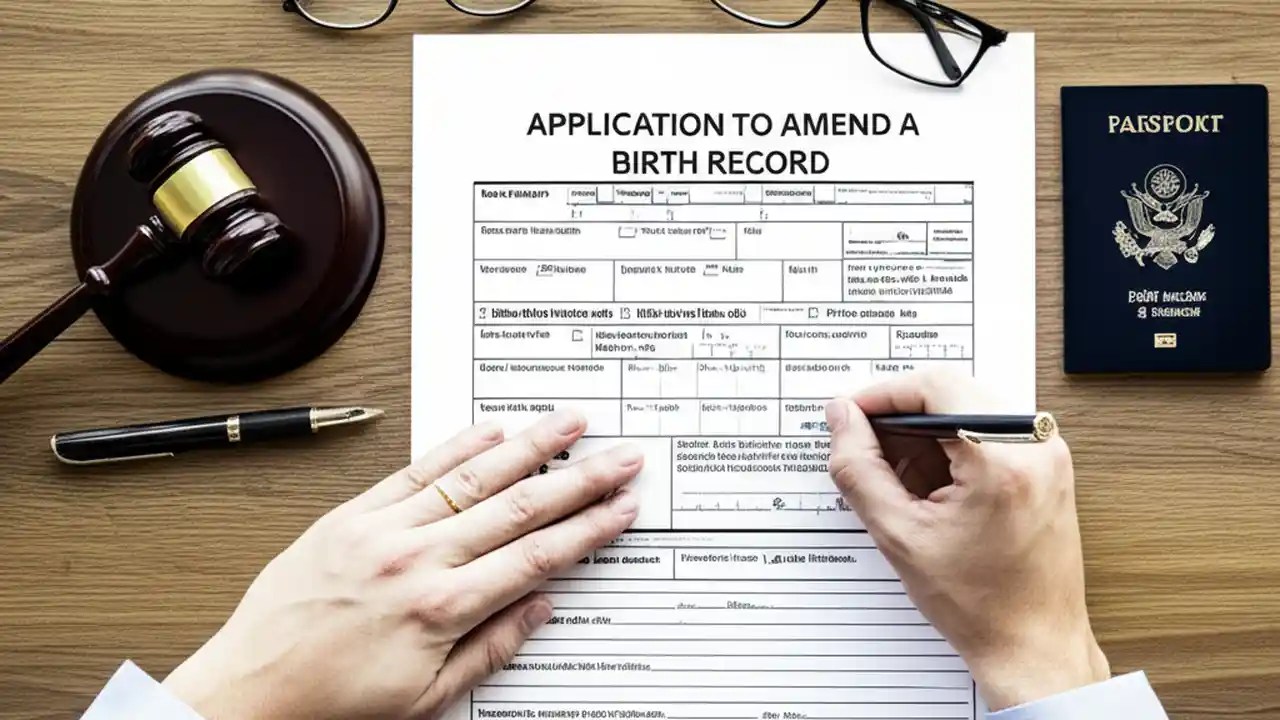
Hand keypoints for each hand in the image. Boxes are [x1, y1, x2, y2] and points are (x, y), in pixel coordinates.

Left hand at [162, 409, 641, 719]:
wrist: (252, 688)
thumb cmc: (333, 700)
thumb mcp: (427, 699)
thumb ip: (492, 649)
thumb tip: (541, 608)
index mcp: (442, 609)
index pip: (537, 557)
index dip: (588, 529)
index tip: (620, 509)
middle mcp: (418, 560)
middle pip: (520, 507)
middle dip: (580, 480)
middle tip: (620, 458)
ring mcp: (384, 530)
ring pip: (474, 477)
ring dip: (530, 447)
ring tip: (569, 424)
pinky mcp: (352, 515)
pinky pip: (415, 471)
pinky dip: (456, 446)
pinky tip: (491, 429)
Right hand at [825, 372, 1108, 710]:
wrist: (1033, 643)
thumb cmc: (979, 604)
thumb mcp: (899, 534)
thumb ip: (859, 467)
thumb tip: (841, 418)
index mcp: (1003, 459)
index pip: (934, 386)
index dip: (882, 394)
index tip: (851, 414)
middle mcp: (1036, 446)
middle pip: (951, 392)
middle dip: (902, 420)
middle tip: (872, 456)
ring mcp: (1048, 454)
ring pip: (967, 409)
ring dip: (927, 436)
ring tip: (908, 487)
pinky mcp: (1048, 465)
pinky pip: (989, 430)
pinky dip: (952, 449)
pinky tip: (935, 492)